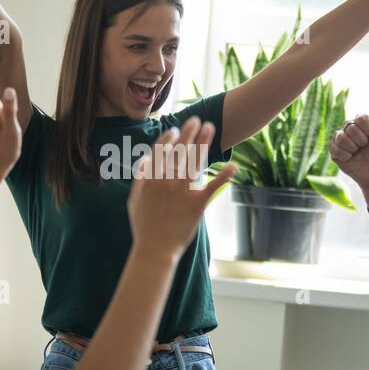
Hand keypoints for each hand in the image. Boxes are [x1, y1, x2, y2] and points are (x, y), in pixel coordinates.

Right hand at [128, 118, 236, 258]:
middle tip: (197, 119)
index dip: (169, 137)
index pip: (161, 150)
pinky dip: (224, 175)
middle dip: (189, 131)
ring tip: (211, 128)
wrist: (155, 249)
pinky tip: (234, 165)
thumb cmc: (143, 226)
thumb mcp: (134, 199)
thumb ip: (140, 177)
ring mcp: (183, 191)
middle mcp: (167, 180)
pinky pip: (213, 185)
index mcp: (151, 178)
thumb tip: (146, 159)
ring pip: (195, 160)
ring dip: (204, 142)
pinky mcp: (197, 203)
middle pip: (180, 149)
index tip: (175, 129)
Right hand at [328, 101, 368, 210]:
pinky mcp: (334, 149)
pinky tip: (350, 158)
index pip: (360, 118)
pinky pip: (334, 148)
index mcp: (362, 121)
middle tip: (365, 147)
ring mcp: (340, 138)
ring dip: (352, 149)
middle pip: (350, 128)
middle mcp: (350, 127)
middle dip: (360, 141)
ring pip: (341, 137)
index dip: (367, 130)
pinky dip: (344, 156)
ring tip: (357, 152)